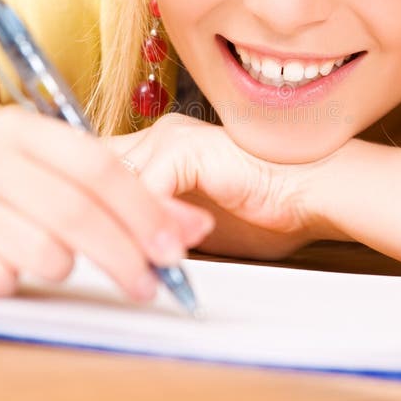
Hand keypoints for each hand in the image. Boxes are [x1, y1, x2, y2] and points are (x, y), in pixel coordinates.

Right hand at [0, 107, 213, 297]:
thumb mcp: (48, 170)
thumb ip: (120, 192)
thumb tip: (193, 224)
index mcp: (19, 130)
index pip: (98, 167)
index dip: (144, 210)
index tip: (176, 247)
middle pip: (76, 212)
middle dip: (125, 254)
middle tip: (150, 284)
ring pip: (40, 251)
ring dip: (67, 268)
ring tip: (66, 267)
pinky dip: (16, 283)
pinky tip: (11, 270)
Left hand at [111, 114, 350, 259]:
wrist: (316, 192)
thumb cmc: (267, 208)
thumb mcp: (196, 224)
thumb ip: (159, 226)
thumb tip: (121, 254)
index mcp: (159, 145)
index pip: (97, 170)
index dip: (88, 205)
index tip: (83, 244)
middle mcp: (158, 133)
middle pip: (92, 172)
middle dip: (91, 215)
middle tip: (93, 259)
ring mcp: (169, 137)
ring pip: (111, 184)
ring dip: (116, 228)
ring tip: (123, 267)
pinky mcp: (184, 149)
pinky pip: (143, 193)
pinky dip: (143, 228)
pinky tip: (158, 257)